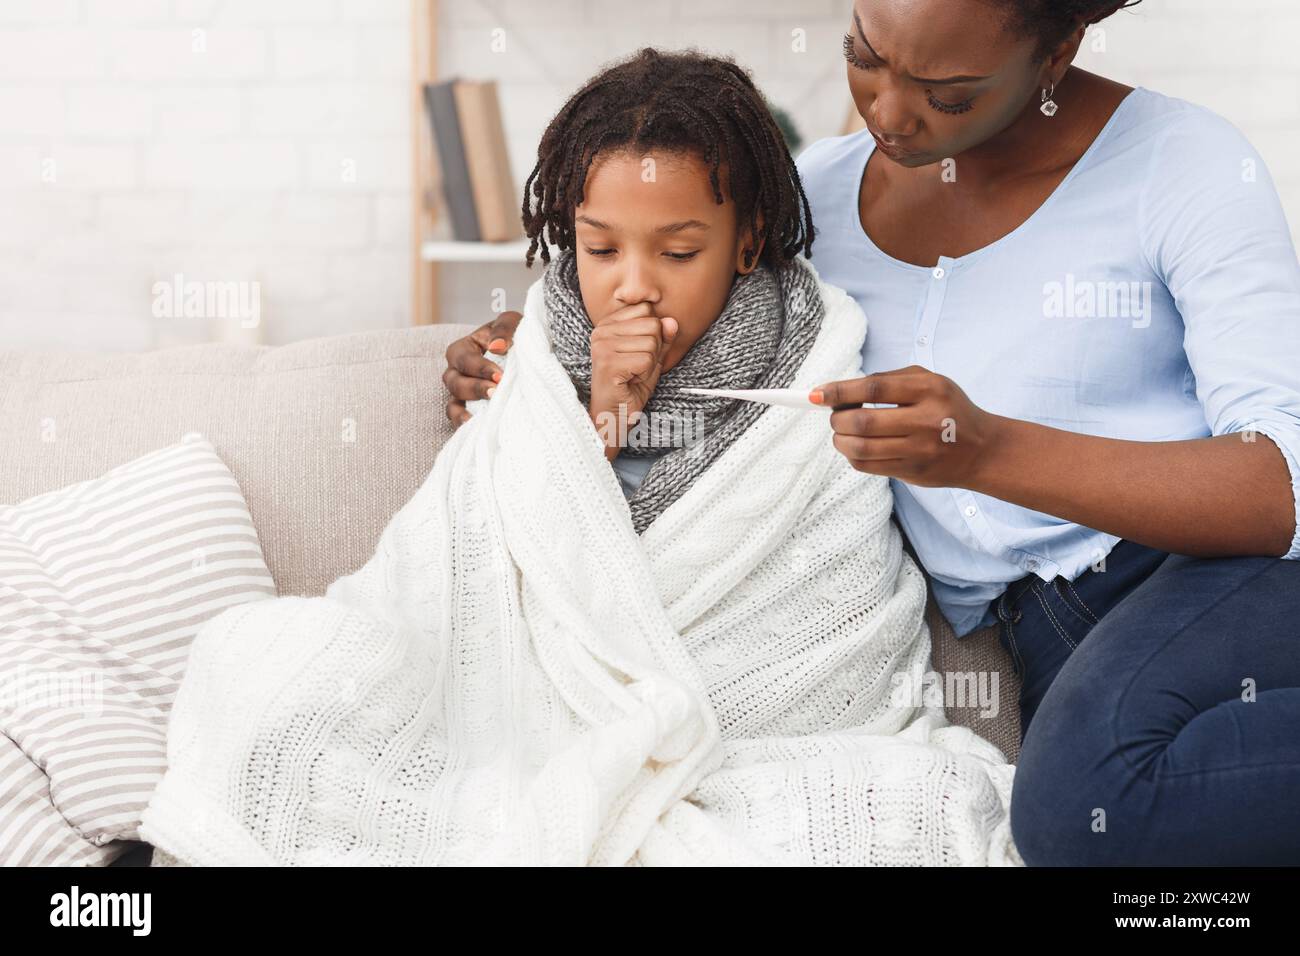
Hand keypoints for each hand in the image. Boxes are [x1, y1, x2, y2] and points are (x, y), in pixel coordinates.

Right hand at [442, 311, 522, 426]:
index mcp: (465, 348)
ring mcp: (462, 393)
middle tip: (496, 392)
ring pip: (453, 403)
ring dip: (467, 410)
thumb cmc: (516, 337)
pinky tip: (476, 427)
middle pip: (453, 381)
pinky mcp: (470, 410)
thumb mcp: (513, 324)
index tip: (500, 375)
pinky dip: (464, 424)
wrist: (532, 357)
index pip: (462, 357)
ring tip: (487, 412)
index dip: (478, 367)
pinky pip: (459, 420)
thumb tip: (496, 347)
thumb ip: (504, 329)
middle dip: (475, 388)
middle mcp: (458, 371)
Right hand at [589, 303, 678, 460]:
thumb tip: (672, 321)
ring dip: (649, 364)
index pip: (647, 310)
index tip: (635, 354)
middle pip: (652, 324)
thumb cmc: (630, 386)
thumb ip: (663, 337)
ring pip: (652, 342)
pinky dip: (646, 374)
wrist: (614, 416)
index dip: (652, 335)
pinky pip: (647, 359)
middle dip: (653, 350)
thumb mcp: (652, 357)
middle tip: (635, 368)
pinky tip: (630, 382)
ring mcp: (602, 346)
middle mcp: (601, 331)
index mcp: (608, 323)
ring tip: (632, 375)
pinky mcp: (608, 363)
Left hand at [809, 365, 1002, 487]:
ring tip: (842, 432)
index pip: (873, 388)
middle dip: (837, 419)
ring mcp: (919, 450)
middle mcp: (925, 420)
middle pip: (862, 422)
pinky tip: (857, 446)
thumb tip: (840, 390)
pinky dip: (852, 455)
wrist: (982, 450)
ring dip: (840, 440)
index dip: (839, 391)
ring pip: (859, 448)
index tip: (816, 394)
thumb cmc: (948, 408)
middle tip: (835, 416)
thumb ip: (889, 380)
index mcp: (929, 390)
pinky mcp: (912, 472)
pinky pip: (867, 466)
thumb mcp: (929, 381)